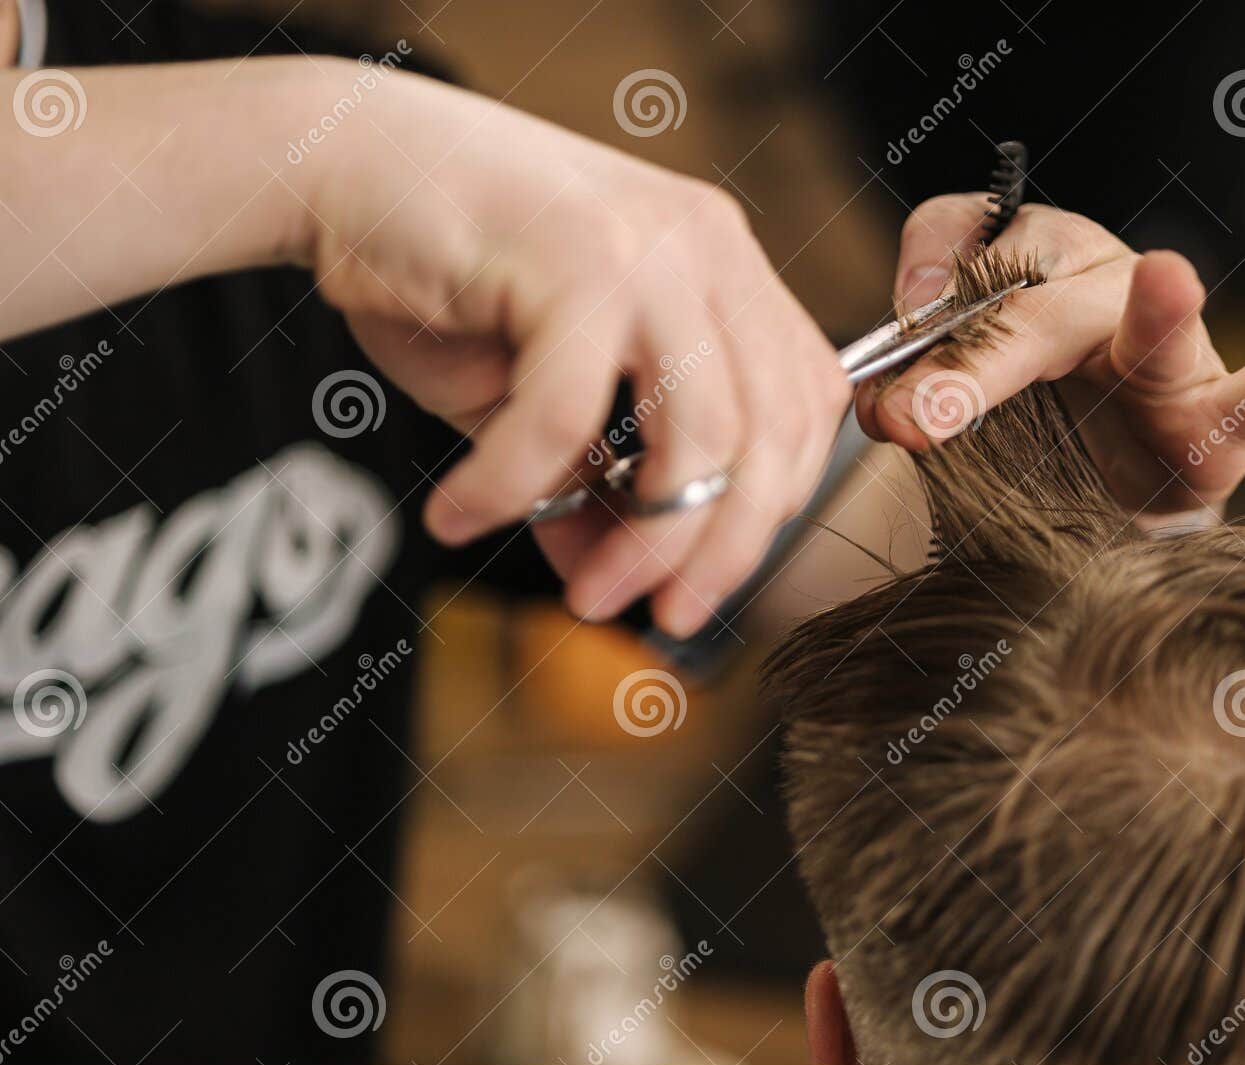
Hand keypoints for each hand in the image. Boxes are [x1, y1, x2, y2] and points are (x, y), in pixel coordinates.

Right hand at [297, 65, 848, 635]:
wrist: (335, 161)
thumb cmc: (442, 274)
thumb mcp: (537, 396)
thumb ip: (590, 481)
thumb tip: (613, 581)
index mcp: (723, 270)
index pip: (803, 406)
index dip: (770, 508)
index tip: (701, 580)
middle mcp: (707, 248)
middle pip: (773, 434)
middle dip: (720, 552)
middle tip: (659, 616)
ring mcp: (651, 247)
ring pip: (701, 435)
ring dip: (645, 542)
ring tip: (581, 595)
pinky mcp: (576, 256)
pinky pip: (565, 415)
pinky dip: (511, 486)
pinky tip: (459, 515)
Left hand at [861, 194, 1244, 522]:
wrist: (1085, 477)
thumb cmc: (1019, 400)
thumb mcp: (948, 362)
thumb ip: (910, 357)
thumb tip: (882, 391)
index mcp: (1020, 276)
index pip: (962, 266)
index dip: (919, 327)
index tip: (880, 410)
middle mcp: (1094, 294)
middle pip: (1036, 312)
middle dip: (981, 362)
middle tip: (916, 419)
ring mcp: (1165, 353)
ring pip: (1150, 330)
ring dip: (1153, 310)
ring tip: (1167, 279)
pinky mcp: (1220, 421)